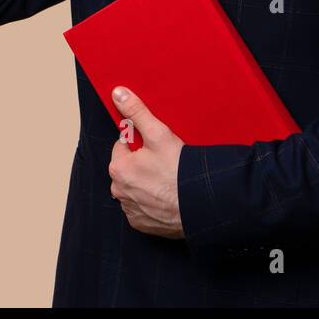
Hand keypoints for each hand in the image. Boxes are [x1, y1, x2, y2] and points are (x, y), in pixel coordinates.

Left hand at [107, 86, 184, 239]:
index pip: (123, 145)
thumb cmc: (179, 170)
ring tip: (168, 179)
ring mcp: (130, 209)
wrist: (199, 205)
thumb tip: (118, 94)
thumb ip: (136, 112)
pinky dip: (152, 202)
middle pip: (128, 167)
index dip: (141, 142)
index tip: (156, 146)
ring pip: (135, 188)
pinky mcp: (141, 224)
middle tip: (165, 162)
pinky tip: (167, 196)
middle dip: (142, 163)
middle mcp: (118, 191)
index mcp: (118, 168)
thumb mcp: (158, 133)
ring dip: (146, 182)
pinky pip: (142, 207)